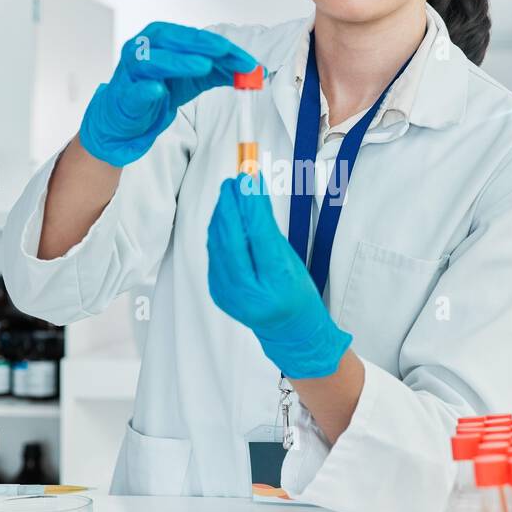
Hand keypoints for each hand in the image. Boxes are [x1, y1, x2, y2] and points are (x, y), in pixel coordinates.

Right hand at [79, 21, 257, 166]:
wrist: (126, 117)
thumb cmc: (157, 89)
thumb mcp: (193, 77)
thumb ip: (220, 71)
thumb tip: (252, 69)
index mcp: (162, 39)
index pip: (193, 37)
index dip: (220, 46)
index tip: (244, 58)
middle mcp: (143, 48)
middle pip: (171, 39)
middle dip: (201, 45)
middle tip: (224, 51)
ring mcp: (131, 72)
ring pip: (151, 60)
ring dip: (178, 62)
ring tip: (202, 65)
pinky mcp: (124, 96)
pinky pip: (134, 91)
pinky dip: (146, 90)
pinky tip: (158, 89)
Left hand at [206, 173, 351, 378]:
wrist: (289, 331)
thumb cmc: (297, 293)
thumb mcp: (291, 261)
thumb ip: (268, 231)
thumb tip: (252, 195)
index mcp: (276, 284)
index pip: (259, 237)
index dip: (252, 205)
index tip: (250, 180)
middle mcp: (249, 293)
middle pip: (232, 241)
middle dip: (231, 206)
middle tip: (234, 182)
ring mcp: (229, 295)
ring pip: (218, 246)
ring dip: (222, 216)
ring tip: (229, 193)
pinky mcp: (217, 292)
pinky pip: (215, 255)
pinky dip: (219, 233)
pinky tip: (224, 217)